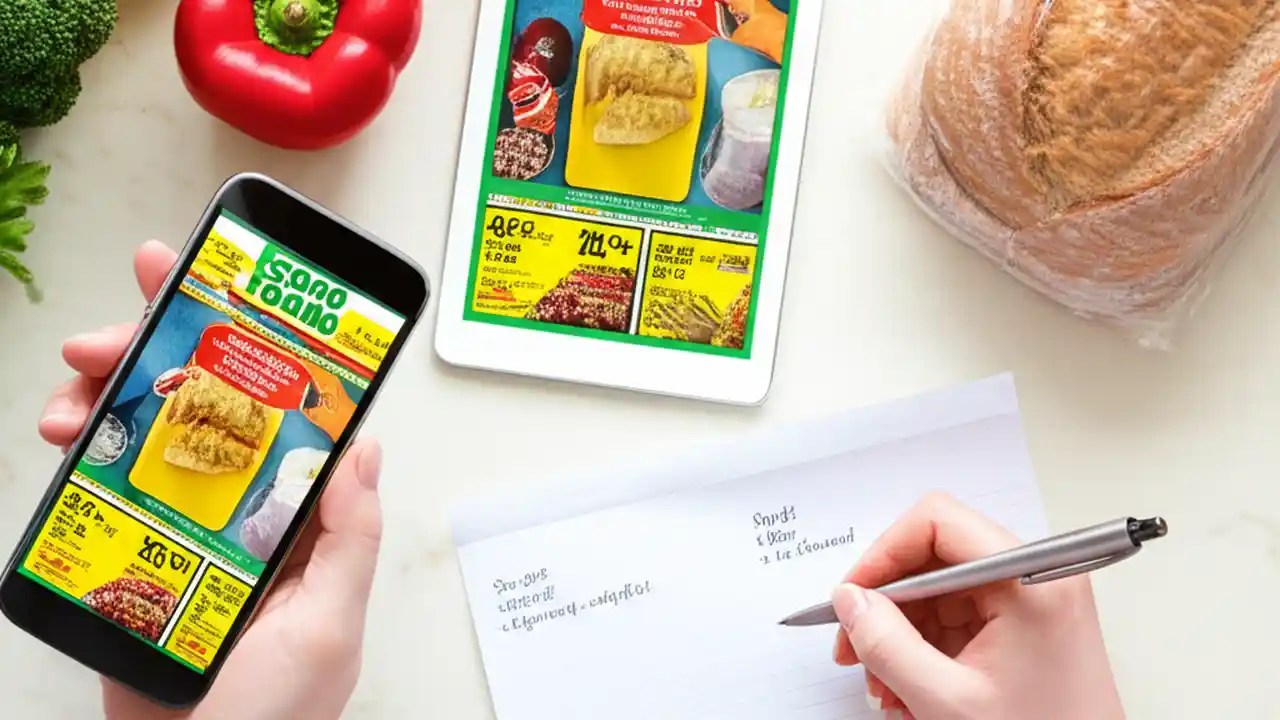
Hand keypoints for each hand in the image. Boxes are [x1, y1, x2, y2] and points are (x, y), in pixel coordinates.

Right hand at [39, 242, 381, 719]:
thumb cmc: (271, 717)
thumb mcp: (328, 624)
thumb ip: (350, 540)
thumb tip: (366, 450)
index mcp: (299, 516)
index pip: (282, 412)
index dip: (253, 346)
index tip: (219, 287)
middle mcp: (241, 510)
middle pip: (203, 405)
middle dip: (159, 350)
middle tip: (114, 331)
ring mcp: (181, 526)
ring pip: (145, 432)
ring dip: (109, 390)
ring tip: (80, 381)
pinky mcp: (129, 551)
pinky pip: (102, 483)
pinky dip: (80, 447)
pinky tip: (67, 431)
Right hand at [831, 494, 1125, 719]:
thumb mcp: (947, 700)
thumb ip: (887, 644)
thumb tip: (850, 600)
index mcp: (1030, 579)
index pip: (939, 523)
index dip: (884, 554)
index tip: (854, 593)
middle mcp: (1036, 577)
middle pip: (935, 558)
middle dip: (888, 604)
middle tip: (855, 643)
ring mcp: (1033, 602)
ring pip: (940, 592)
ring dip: (901, 633)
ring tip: (885, 682)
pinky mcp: (1026, 627)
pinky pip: (958, 619)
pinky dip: (925, 649)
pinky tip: (909, 687)